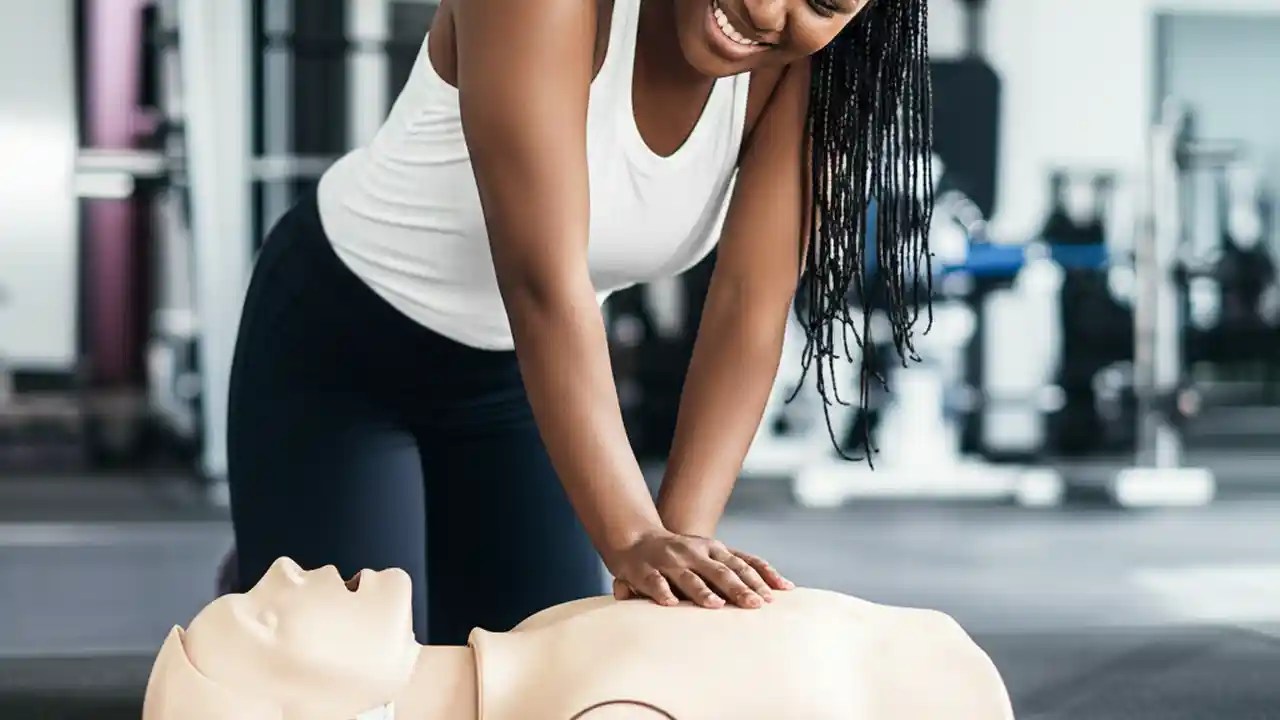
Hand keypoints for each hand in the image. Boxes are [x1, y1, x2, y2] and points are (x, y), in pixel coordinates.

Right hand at [606, 530, 794, 608]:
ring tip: (716, 605)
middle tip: (755, 605)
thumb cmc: (684, 554)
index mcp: (713, 549)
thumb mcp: (713, 555)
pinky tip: (670, 603)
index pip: (741, 563)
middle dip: (739, 588)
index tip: (776, 595)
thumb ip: (743, 568)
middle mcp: (695, 552)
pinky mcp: (646, 571)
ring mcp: (670, 561)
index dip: (759, 578)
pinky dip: (662, 592)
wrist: (637, 539)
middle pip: (721, 571)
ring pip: (689, 577)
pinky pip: (655, 582)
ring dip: (703, 591)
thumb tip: (786, 587)